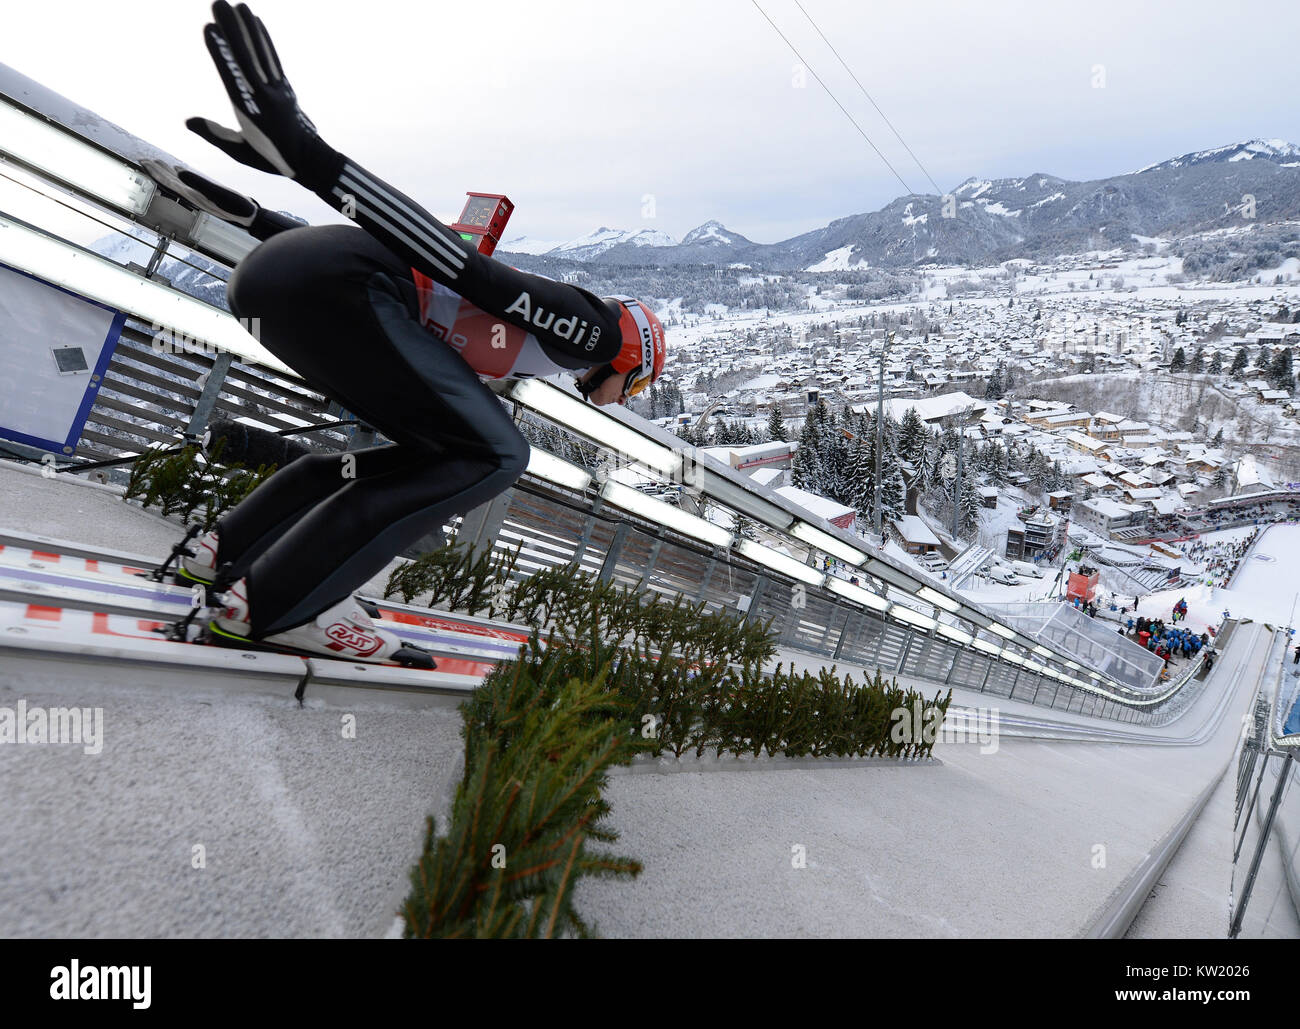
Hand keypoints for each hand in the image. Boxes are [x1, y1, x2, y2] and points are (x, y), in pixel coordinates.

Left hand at [140, 158, 258, 226]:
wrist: (252, 218)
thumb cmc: (239, 207)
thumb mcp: (220, 193)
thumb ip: (199, 182)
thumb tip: (178, 171)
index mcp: (194, 196)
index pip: (169, 182)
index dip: (155, 172)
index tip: (143, 162)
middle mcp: (194, 198)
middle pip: (170, 183)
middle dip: (157, 172)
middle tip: (144, 161)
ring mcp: (199, 198)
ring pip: (177, 184)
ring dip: (166, 174)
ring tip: (157, 164)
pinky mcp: (207, 197)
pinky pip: (187, 185)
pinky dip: (179, 177)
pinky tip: (178, 172)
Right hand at [187, 2, 337, 185]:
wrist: (310, 160)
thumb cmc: (271, 159)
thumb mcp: (240, 153)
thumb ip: (215, 135)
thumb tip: (189, 121)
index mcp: (250, 110)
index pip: (232, 75)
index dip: (221, 51)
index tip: (210, 28)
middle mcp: (264, 95)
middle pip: (246, 57)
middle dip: (233, 29)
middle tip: (218, 3)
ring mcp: (277, 88)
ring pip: (262, 53)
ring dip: (250, 28)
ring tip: (239, 5)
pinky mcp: (285, 86)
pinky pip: (274, 59)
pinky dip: (265, 40)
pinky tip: (257, 23)